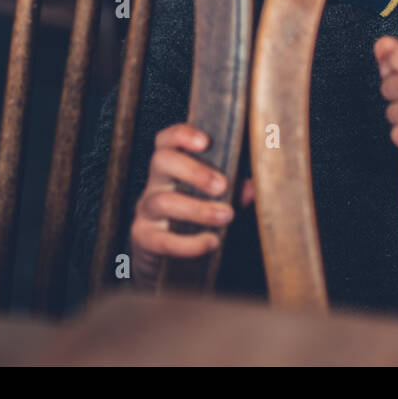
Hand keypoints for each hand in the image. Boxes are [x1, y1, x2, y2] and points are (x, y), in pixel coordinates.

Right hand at [128, 124, 252, 288]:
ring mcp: (146, 211)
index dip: (182, 135)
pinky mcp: (144, 239)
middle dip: (194, 171)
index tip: (205, 142)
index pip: (166, 140)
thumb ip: (234, 192)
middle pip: (161, 161)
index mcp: (172, 167)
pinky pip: (161, 240)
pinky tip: (211, 243)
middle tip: (222, 186)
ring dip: (198, 209)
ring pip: (163, 201)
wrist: (169, 263)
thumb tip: (253, 188)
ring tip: (226, 216)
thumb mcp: (216, 200)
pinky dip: (188, 243)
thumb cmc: (196, 219)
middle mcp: (155, 183)